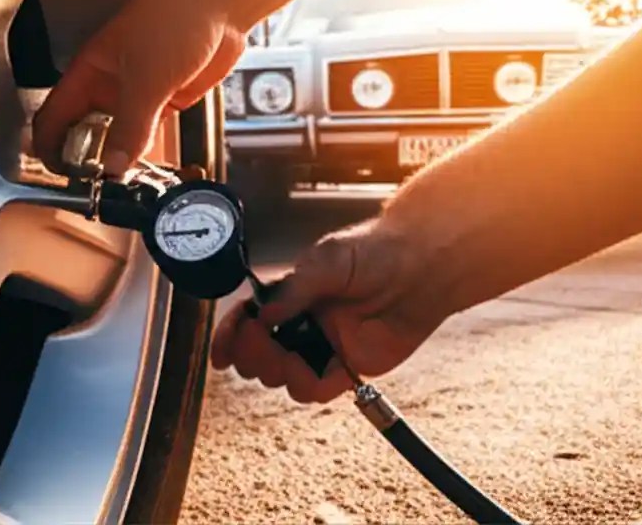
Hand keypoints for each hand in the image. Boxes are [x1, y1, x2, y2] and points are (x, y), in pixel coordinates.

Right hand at [31, 0, 243, 175]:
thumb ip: (130, 125)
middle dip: (83, 160)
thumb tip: (114, 166)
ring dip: (116, 159)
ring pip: (115, 136)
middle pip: (81, 132)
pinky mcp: (162, 100)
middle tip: (93, 186)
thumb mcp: (147, 77)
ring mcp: (135, 94)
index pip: (52, 117)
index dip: (49, 147)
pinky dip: (142, 152)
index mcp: (88, 72)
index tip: (60, 175)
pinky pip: (144, 134)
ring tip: (118, 184)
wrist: (220, 4)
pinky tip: (143, 169)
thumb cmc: (175, 16)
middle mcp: (106, 86)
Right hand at [211, 221, 450, 403]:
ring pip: (281, 377)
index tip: (221, 354)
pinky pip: (316, 389)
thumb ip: (294, 290)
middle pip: (257, 355)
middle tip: (262, 341)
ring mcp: (323, 348)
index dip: (229, 338)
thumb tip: (264, 315)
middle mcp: (301, 324)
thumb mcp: (326, 260)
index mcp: (288, 296)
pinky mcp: (348, 369)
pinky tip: (318, 369)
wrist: (420, 268)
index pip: (247, 320)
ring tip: (291, 355)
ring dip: (277, 371)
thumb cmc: (373, 252)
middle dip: (251, 354)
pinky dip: (308, 384)